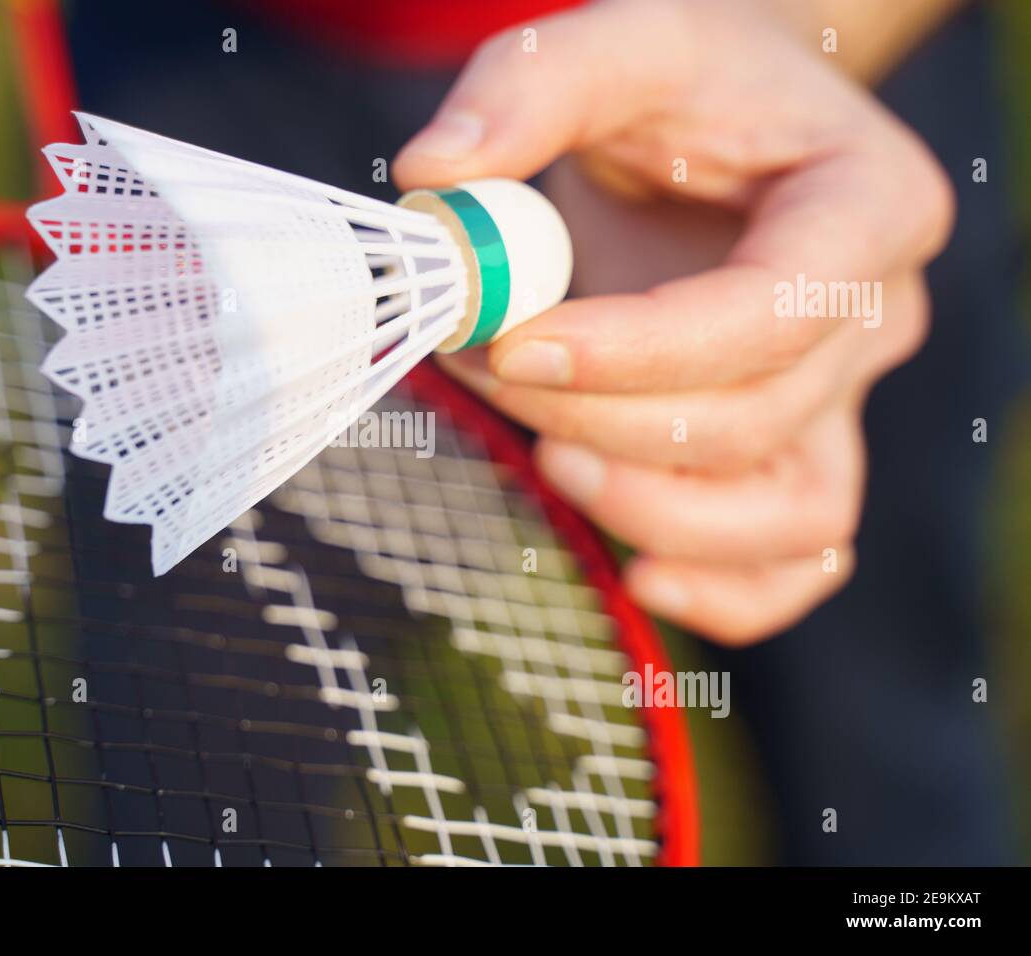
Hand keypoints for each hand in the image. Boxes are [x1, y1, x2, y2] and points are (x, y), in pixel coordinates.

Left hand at [392, 0, 953, 643]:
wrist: (731, 125)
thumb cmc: (687, 83)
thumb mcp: (617, 42)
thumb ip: (527, 89)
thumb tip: (431, 181)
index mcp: (865, 207)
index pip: (771, 316)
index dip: (639, 352)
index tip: (514, 343)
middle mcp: (874, 318)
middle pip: (754, 420)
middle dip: (602, 419)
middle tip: (490, 370)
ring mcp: (842, 400)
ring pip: (789, 517)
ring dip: (653, 511)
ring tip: (549, 459)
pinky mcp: (800, 454)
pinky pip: (794, 563)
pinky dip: (726, 591)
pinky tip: (640, 571)